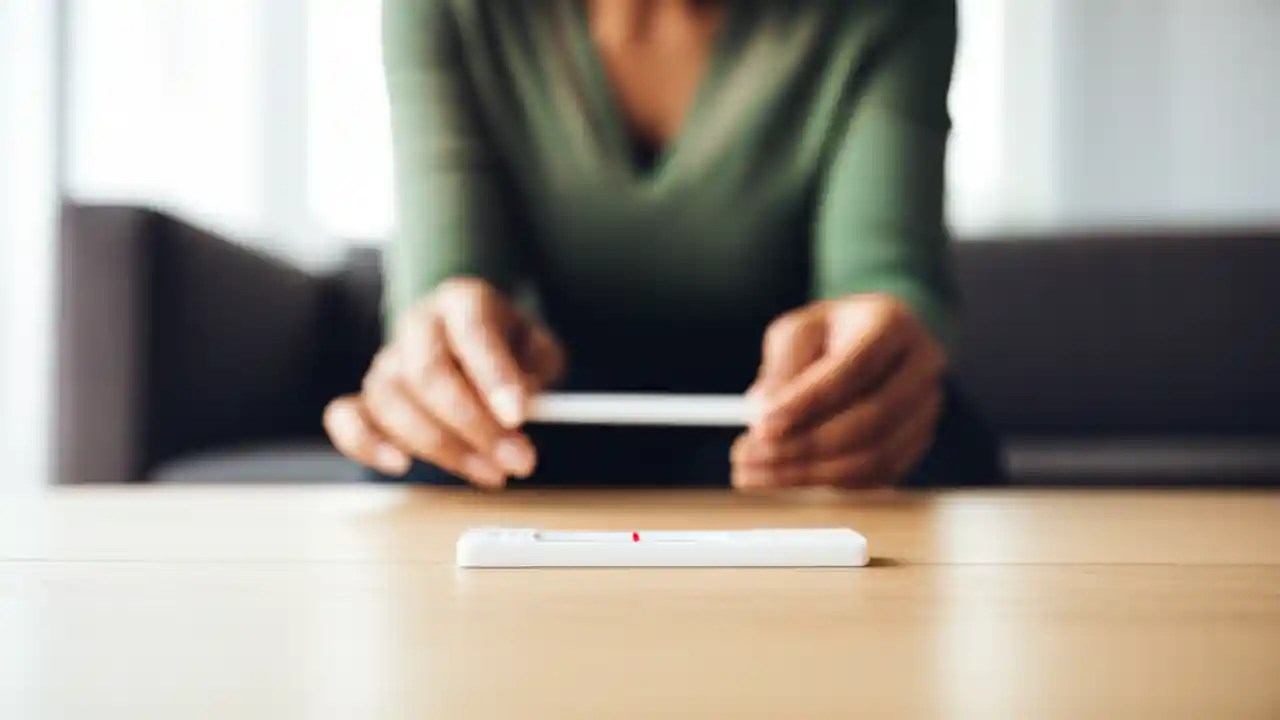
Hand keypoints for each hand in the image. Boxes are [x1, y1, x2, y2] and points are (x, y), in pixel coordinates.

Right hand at [323, 278, 565, 488]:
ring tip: (492, 473)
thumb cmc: (513, 354)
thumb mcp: (540, 353)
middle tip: (517, 460)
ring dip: (442, 447)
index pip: (472, 330)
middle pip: (428, 372)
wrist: (484, 354)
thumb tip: (517, 409)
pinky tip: (399, 464)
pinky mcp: (366, 398)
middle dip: (475, 425)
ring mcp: (387, 361)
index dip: (494, 375)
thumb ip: (535, 374)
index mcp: (462, 300)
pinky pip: (344, 417)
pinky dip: (364, 443)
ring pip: (392, 402)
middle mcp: (418, 324)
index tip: (519, 416)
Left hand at [732, 294, 945, 489]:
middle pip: (872, 418)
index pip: (855, 368)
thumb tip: (765, 415)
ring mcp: (926, 408)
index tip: (762, 425)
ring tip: (756, 473)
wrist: (869, 344)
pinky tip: (787, 478)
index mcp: (891, 323)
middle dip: (804, 445)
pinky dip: (828, 484)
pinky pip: (876, 476)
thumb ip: (781, 367)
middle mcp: (921, 365)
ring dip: (810, 473)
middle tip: (750, 456)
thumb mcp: (797, 333)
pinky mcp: (916, 442)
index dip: (808, 402)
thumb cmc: (828, 336)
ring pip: (875, 456)